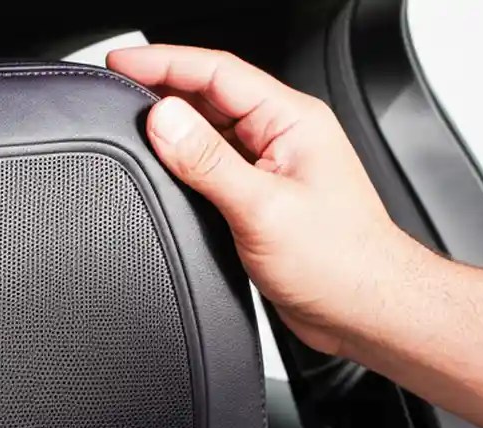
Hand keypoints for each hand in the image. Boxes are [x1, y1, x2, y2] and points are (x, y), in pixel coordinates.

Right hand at [108, 45, 432, 355]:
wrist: (366, 311)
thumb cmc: (341, 262)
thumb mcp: (263, 208)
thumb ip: (208, 162)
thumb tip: (164, 120)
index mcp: (292, 121)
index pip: (217, 71)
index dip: (165, 62)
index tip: (123, 63)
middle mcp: (283, 137)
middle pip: (211, 95)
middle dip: (162, 89)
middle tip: (116, 91)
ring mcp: (273, 167)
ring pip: (212, 132)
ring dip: (173, 129)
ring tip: (131, 127)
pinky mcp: (263, 199)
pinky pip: (215, 167)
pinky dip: (185, 164)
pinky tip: (164, 173)